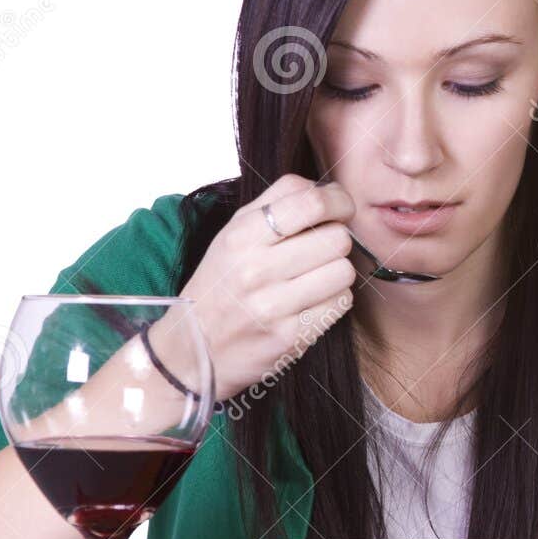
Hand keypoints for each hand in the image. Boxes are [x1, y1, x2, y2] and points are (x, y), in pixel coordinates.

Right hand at [158, 174, 357, 403]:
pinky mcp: (290, 336)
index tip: (341, 208)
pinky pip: (340, 303)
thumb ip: (277, 202)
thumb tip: (327, 189)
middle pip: (336, 238)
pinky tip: (312, 301)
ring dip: (337, 272)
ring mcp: (273, 305)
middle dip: (337, 240)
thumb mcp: (233, 234)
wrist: (194, 349)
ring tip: (315, 276)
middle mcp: (255, 269)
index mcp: (241, 235)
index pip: (310, 202)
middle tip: (322, 249)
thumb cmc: (221, 284)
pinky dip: (333, 299)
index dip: (338, 201)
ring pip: (343, 271)